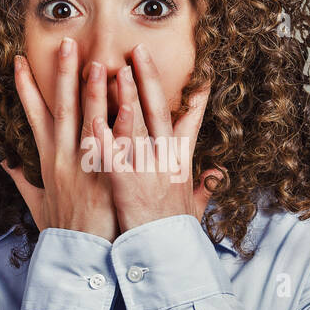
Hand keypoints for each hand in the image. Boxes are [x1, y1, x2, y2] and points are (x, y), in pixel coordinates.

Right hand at [1, 36, 120, 241]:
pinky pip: (114, 147)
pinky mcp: (105, 182)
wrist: (76, 262)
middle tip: (66, 43)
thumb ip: (22, 180)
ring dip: (91, 91)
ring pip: (88, 122)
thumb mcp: (36, 204)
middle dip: (61, 75)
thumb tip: (5, 163)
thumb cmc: (61, 233)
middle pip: (61, 109)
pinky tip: (127, 104)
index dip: (26, 89)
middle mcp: (63, 160)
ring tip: (96, 62)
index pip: (34, 117)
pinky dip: (119, 125)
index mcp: (48, 162)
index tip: (18, 62)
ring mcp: (85, 169)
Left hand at [97, 42, 223, 234]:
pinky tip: (92, 119)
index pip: (189, 125)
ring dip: (125, 97)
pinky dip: (103, 137)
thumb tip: (217, 174)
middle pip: (157, 112)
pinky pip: (111, 156)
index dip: (196, 99)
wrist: (164, 258)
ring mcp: (144, 171)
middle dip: (148, 80)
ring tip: (116, 70)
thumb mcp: (194, 209)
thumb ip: (204, 188)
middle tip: (139, 51)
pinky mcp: (125, 185)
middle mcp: (164, 161)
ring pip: (134, 126)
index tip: (202, 76)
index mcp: (179, 164)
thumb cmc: (174, 233)